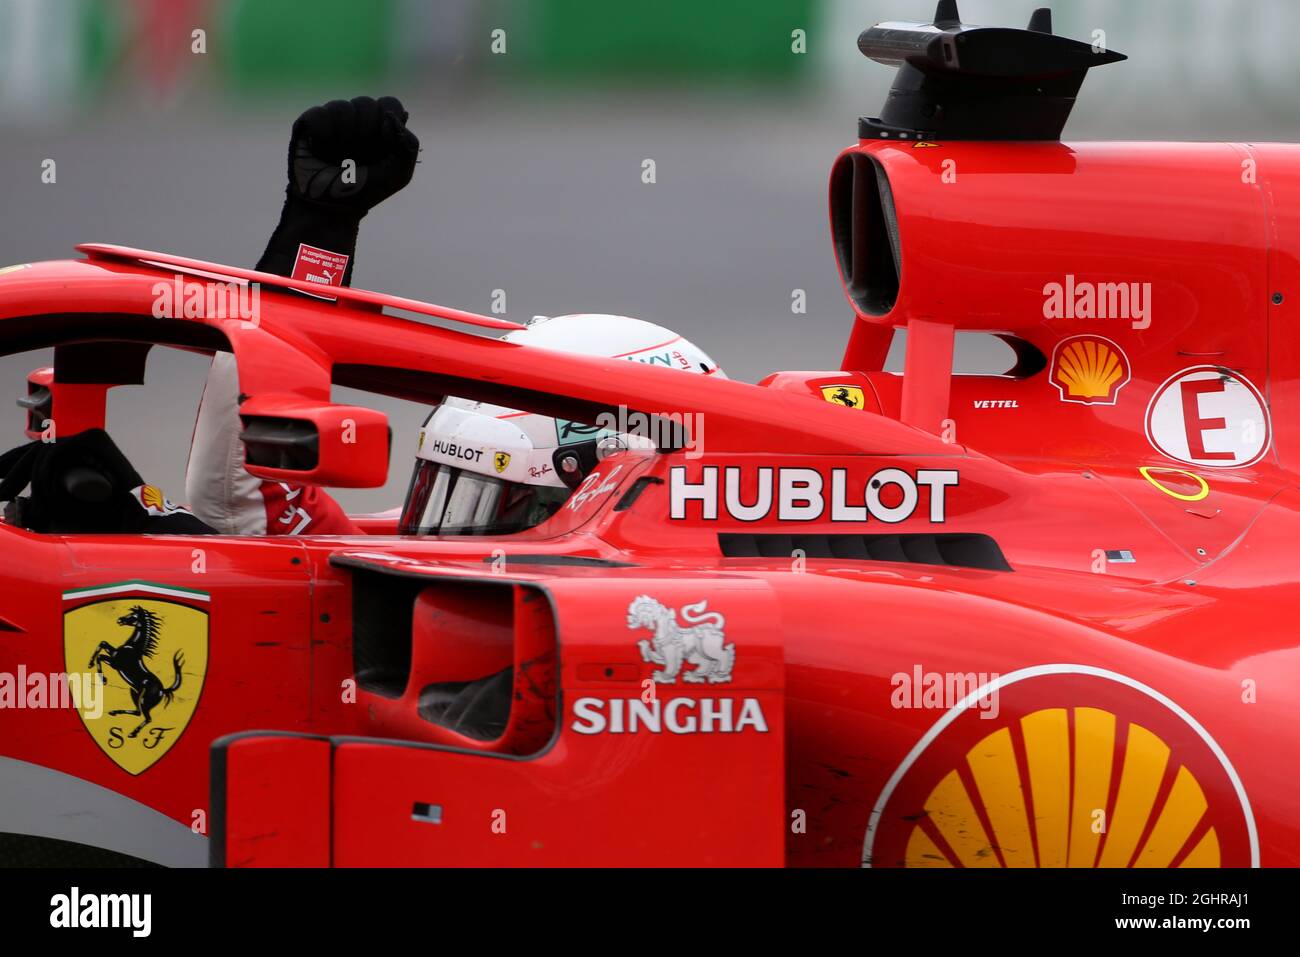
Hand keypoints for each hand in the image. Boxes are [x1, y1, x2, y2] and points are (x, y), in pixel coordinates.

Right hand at [287, 95, 418, 214]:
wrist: (328, 208)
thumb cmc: (364, 192)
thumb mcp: (398, 175)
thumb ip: (408, 146)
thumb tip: (391, 118)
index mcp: (380, 131)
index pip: (389, 103)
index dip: (387, 119)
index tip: (383, 143)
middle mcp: (357, 123)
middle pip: (366, 103)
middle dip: (365, 130)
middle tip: (358, 154)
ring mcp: (333, 123)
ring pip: (341, 107)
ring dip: (343, 134)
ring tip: (337, 156)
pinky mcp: (309, 125)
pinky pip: (319, 114)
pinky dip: (322, 132)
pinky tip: (320, 149)